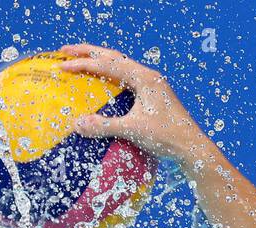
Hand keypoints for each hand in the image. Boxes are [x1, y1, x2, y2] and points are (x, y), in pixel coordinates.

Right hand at [57, 43, 205, 162]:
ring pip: (121, 66)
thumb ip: (105, 126)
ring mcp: (153, 86)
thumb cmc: (168, 138)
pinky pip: (127, 79)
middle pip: (114, 57)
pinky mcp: (154, 96)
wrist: (193, 149)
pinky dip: (111, 76)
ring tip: (81, 60)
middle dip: (89, 52)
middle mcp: (149, 77)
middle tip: (65, 51)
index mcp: (145, 79)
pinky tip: (103, 82)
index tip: (62, 64)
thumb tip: (77, 124)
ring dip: (100, 62)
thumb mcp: (134, 130)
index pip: (108, 64)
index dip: (83, 63)